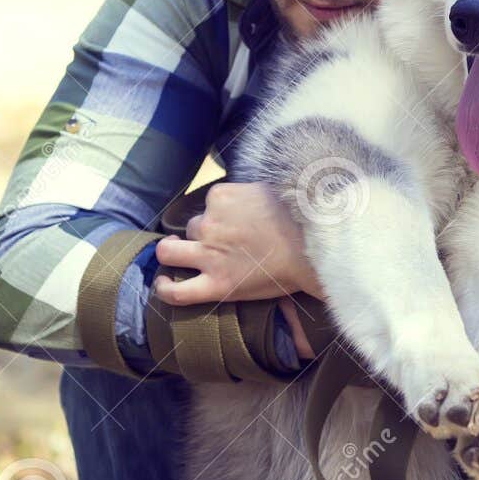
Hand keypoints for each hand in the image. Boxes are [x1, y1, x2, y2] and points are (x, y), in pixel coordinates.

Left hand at [153, 182, 323, 304]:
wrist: (315, 249)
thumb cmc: (301, 219)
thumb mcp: (272, 188)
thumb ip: (249, 193)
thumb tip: (247, 196)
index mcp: (221, 196)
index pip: (209, 205)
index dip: (220, 215)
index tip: (234, 223)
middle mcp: (209, 223)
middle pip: (193, 227)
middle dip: (202, 234)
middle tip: (219, 243)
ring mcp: (209, 255)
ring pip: (170, 251)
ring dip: (174, 252)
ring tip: (180, 257)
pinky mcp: (216, 284)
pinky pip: (176, 291)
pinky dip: (164, 288)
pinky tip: (163, 283)